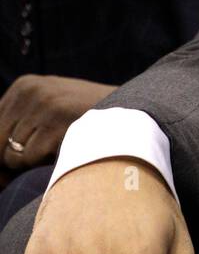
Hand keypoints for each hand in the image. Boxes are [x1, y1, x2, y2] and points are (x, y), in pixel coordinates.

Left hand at [0, 76, 114, 171]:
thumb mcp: (49, 110)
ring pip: (9, 153)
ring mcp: (42, 105)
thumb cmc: (87, 120)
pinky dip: (42, 164)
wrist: (132, 113)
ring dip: (28, 162)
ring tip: (56, 151)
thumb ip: (20, 126)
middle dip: (8, 159)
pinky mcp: (54, 123)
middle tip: (27, 168)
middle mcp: (29, 91)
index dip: (1, 146)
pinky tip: (64, 151)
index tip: (12, 161)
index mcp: (25, 85)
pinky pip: (27, 159)